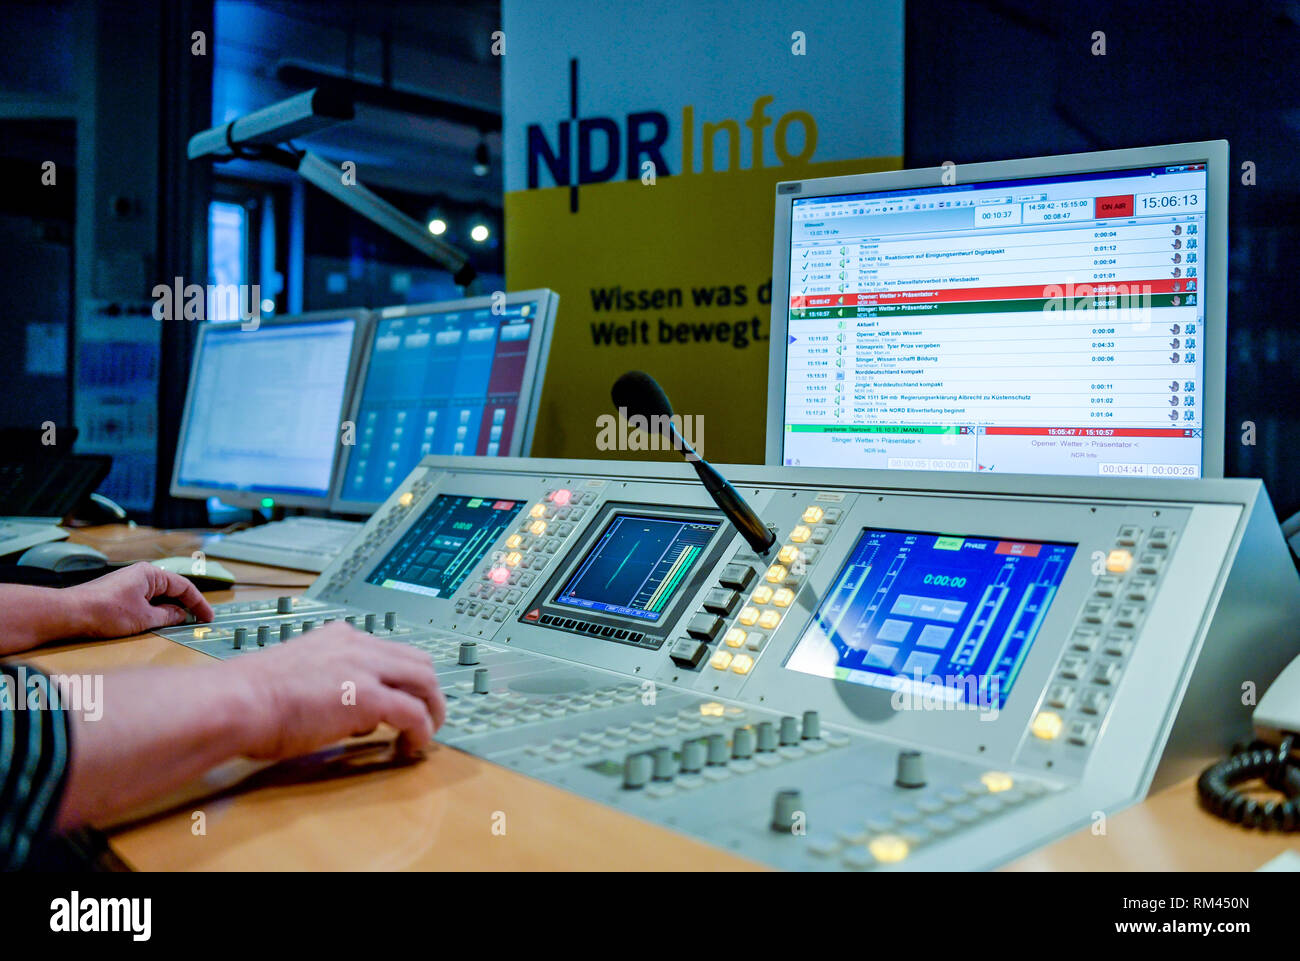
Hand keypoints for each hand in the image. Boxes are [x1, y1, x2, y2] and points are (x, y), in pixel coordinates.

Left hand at [66, 562, 214, 638]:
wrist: (71, 613)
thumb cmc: (107, 612)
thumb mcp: (144, 618)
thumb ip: (167, 616)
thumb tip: (180, 615)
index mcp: (151, 574)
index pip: (184, 586)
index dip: (199, 603)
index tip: (209, 617)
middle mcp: (141, 574)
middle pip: (172, 589)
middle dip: (187, 605)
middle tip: (199, 620)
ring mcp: (129, 583)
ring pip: (158, 595)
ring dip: (170, 609)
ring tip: (181, 623)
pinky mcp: (119, 593)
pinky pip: (146, 599)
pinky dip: (156, 610)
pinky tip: (158, 621)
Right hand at [228, 623, 445, 758]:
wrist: (237, 701)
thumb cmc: (250, 697)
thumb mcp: (297, 675)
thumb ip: (328, 684)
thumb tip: (348, 712)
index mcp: (339, 638)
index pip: (390, 650)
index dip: (402, 677)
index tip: (402, 699)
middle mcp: (358, 646)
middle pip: (418, 662)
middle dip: (429, 691)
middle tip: (426, 717)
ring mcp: (365, 669)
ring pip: (425, 682)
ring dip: (432, 709)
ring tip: (425, 734)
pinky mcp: (369, 697)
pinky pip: (414, 713)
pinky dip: (421, 731)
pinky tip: (411, 747)